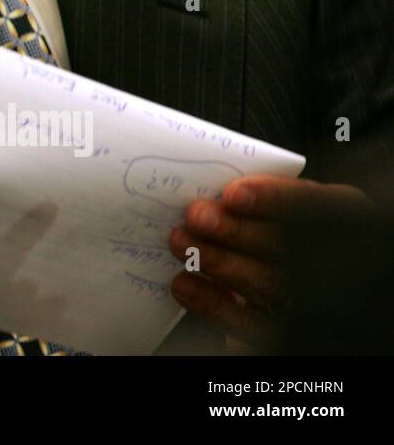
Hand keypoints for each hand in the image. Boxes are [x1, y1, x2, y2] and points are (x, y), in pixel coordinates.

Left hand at [168, 175, 371, 351]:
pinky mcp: (273, 329)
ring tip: (181, 241)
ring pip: (266, 282)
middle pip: (287, 247)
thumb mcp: (266, 202)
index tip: (234, 193)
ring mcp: (302, 299)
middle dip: (237, 230)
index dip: (276, 198)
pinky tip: (183, 283)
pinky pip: (245, 322)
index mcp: (337, 217)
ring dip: (218, 260)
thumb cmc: (258, 220)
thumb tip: (209, 189)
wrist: (266, 285)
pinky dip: (211, 302)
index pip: (317, 205)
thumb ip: (250, 195)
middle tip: (196, 216)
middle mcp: (328, 260)